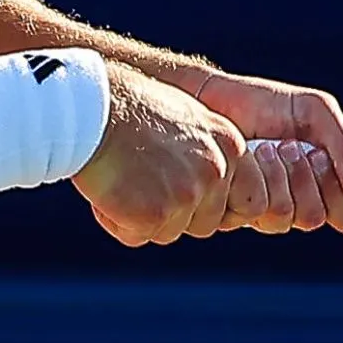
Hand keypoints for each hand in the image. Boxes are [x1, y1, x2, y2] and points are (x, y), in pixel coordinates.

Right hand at [72, 65, 242, 245]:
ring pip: (171, 232)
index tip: (193, 200)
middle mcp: (216, 171)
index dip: (221, 208)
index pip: (252, 201)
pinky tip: (107, 191)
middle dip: (177, 215)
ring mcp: (186, 194)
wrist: (90, 107)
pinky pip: (136, 237)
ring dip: (145, 218)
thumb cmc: (129, 106)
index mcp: (229, 146)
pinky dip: (117, 222)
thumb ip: (209, 152)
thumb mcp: (187, 118)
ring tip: (122, 181)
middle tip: (144, 185)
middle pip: (208, 223)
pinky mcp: (154, 213)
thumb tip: (215, 187)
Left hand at [186, 71, 342, 230]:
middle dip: (331, 186)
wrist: (208, 103)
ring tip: (275, 147)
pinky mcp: (247, 215)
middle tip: (312, 154)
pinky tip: (253, 160)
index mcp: (336, 170)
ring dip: (294, 179)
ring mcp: (281, 207)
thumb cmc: (261, 103)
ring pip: (307, 219)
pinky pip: (270, 217)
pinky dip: (265, 183)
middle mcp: (313, 194)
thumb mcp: (314, 111)